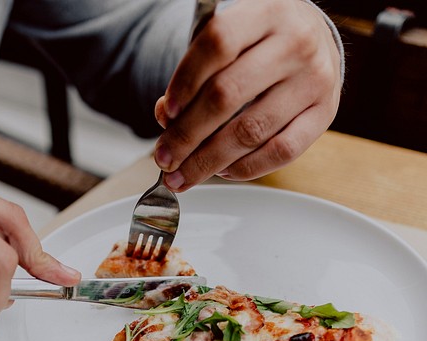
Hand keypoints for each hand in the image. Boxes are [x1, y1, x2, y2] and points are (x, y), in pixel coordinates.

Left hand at [153, 0, 341, 187]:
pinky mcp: (324, 114)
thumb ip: (197, 73)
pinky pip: (280, 152)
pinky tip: (223, 171)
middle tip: (164, 159)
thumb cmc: (263, 42)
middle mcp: (295, 43)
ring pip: (251, 131)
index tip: (166, 113)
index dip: (186, 82)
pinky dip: (245, 168)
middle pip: (228, 95)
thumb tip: (167, 118)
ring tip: (185, 174)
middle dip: (187, 135)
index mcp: (267, 12)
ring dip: (209, 161)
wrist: (316, 41)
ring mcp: (314, 80)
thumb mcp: (231, 40)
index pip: (218, 44)